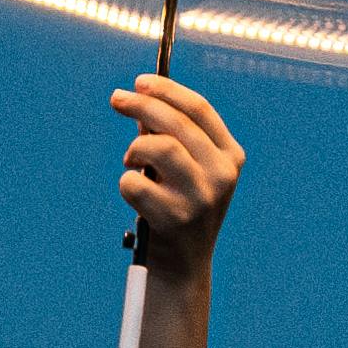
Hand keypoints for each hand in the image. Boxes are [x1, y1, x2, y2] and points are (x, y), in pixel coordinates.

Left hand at [112, 74, 245, 263]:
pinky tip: (135, 195)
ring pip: (156, 147)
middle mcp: (222, 175)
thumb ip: (173, 136)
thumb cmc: (181, 208)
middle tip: (117, 99)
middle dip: (140, 105)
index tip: (139, 81)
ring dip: (134, 149)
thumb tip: (141, 100)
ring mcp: (201, 197)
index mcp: (230, 156)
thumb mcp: (189, 170)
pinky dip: (126, 183)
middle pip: (174, 123)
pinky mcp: (175, 218)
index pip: (199, 109)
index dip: (166, 90)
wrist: (183, 266)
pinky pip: (134, 183)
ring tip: (130, 160)